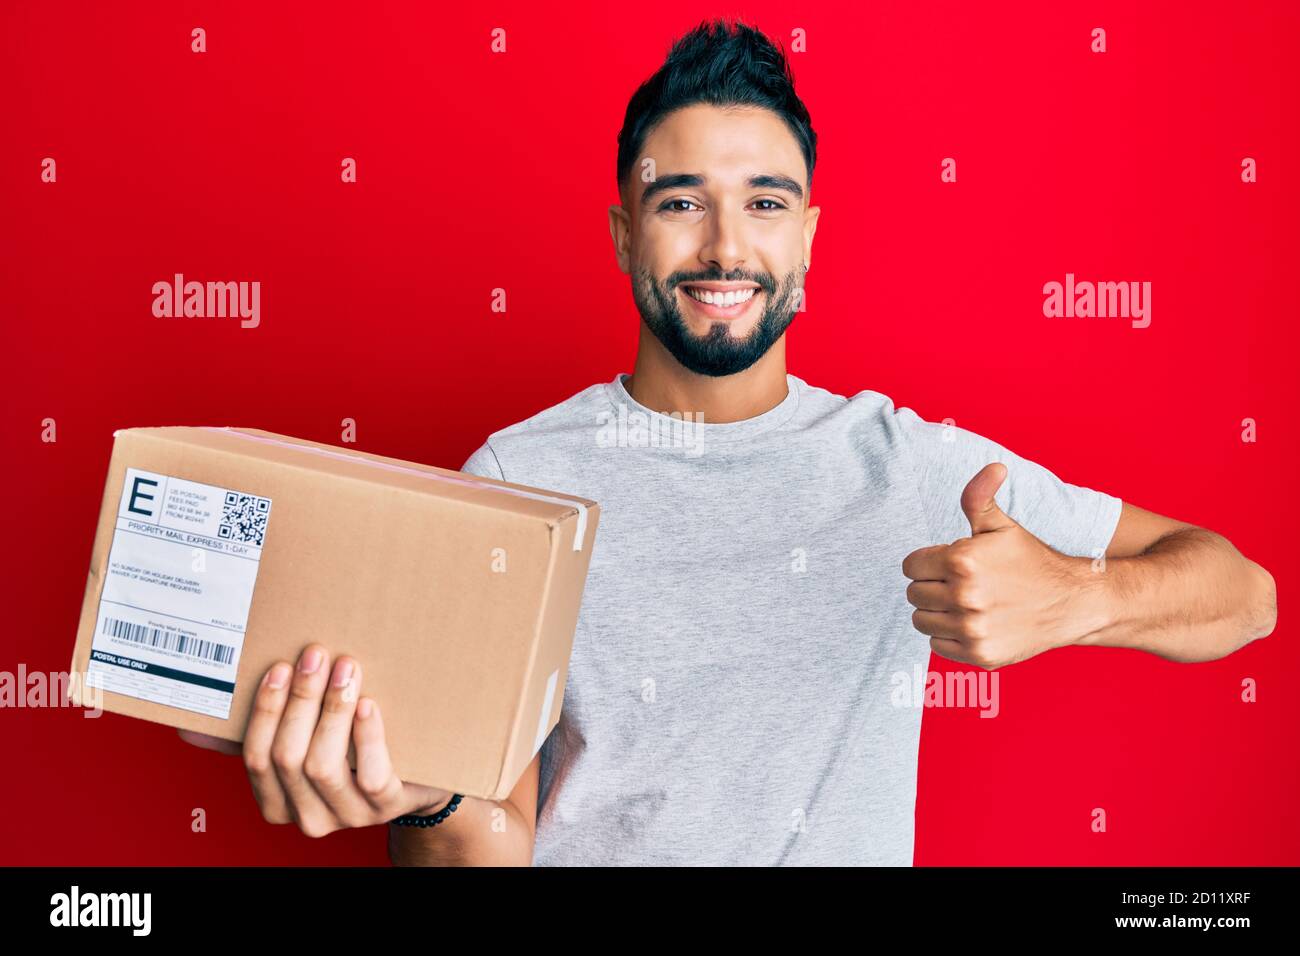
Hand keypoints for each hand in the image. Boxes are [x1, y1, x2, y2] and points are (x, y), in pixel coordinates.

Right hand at [177, 643, 454, 835]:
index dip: (264, 710)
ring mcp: (347, 815)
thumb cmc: (351, 753)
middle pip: (288, 756)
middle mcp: (307, 815)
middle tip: (315, 656)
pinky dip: (366, 737)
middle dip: (299, 701)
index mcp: (277, 801)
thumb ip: (254, 734)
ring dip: (331, 710)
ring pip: (323, 765)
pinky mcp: (386, 806)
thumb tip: (189, 727)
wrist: (416, 783)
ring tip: (346, 669)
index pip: (255, 757)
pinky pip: (370, 775)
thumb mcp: (302, 745)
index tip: (278, 667)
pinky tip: (368, 706)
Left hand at [901, 462, 1099, 669]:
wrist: (1071, 602)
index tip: (950, 565)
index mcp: (962, 560)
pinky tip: (973, 622)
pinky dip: (949, 636)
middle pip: (913, 593)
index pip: (910, 566)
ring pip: (921, 620)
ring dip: (937, 612)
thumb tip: (993, 466)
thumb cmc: (1030, 560)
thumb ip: (979, 497)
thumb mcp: (1002, 526)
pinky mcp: (979, 654)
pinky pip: (937, 645)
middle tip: (961, 584)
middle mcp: (964, 596)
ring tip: (965, 603)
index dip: (928, 563)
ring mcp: (971, 628)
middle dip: (931, 586)